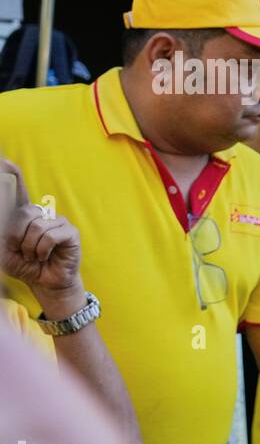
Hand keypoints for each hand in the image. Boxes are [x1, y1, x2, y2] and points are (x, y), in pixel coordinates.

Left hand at [1, 158, 84, 314]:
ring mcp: (57, 221)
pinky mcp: (70, 232)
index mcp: (24, 216)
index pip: (17, 190)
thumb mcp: (5, 251)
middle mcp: (41, 214)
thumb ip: (5, 235)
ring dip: (30, 247)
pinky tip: (44, 256)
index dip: (12, 175)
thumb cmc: (25, 266)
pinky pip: (51, 235)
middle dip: (16, 235)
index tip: (4, 160)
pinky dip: (43, 249)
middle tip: (21, 251)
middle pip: (23, 212)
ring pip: (36, 225)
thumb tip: (8, 226)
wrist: (46, 283)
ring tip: (34, 256)